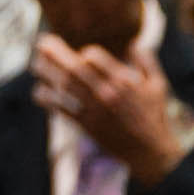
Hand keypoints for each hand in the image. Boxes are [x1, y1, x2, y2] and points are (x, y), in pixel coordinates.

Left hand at [33, 35, 185, 183]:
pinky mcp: (87, 126)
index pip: (94, 57)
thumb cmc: (154, 116)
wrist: (150, 152)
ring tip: (35, 64)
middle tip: (40, 42)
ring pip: (65, 86)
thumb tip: (133, 44)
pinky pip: (62, 109)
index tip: (83, 56)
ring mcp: (95, 110)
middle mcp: (107, 93)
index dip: (85, 53)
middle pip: (75, 67)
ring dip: (47, 73)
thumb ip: (147, 61)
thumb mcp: (158, 85)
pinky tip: (39, 92)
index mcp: (123, 80)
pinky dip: (49, 100)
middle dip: (56, 53)